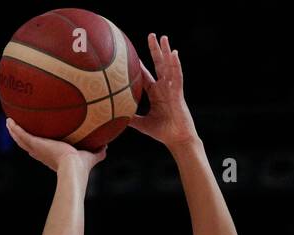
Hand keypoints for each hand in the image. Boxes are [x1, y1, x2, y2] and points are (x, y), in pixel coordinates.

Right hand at [5, 118, 106, 173]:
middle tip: (18, 131)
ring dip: (14, 132)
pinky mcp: (35, 145)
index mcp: (53, 158)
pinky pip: (21, 135)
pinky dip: (14, 129)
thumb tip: (107, 146)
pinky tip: (9, 121)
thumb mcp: (91, 156)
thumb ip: (98, 152)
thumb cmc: (82, 168)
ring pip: (21, 140)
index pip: (44, 152)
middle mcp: (43, 154)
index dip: (39, 147)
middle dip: (23, 138)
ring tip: (9, 123)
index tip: (38, 142)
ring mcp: (37, 150)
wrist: (73, 169)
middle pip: (29, 145)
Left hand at [129, 33, 197, 148]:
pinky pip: (177, 76)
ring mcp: (172, 89)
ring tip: (163, 37)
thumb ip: (131, 118)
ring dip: (166, 51)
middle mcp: (165, 88)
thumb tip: (114, 117)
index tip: (133, 54)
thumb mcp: (142, 124)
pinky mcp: (178, 93)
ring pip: (169, 66)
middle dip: (155, 50)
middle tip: (152, 35)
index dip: (141, 65)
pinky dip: (176, 65)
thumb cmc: (163, 133)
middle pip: (159, 65)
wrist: (177, 140)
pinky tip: (174, 54)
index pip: (146, 76)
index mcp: (156, 94)